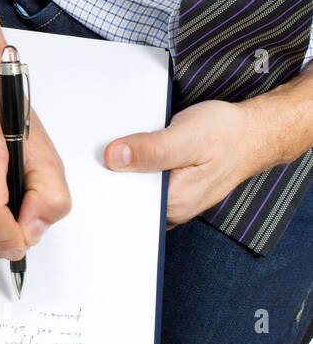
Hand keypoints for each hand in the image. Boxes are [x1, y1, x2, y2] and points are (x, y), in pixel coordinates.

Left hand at [105, 99, 270, 227]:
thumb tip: (114, 157)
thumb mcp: (187, 136)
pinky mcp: (171, 191)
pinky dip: (135, 171)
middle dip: (111, 179)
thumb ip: (151, 149)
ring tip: (119, 154)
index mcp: (173, 203)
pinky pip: (143, 185)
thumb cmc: (227, 134)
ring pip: (133, 191)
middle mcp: (171, 209)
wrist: (252, 134)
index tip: (91, 170)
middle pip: (125, 198)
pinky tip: (133, 157)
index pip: (124, 204)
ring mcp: (172, 202)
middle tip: (103, 156)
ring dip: (122, 173)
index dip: (103, 185)